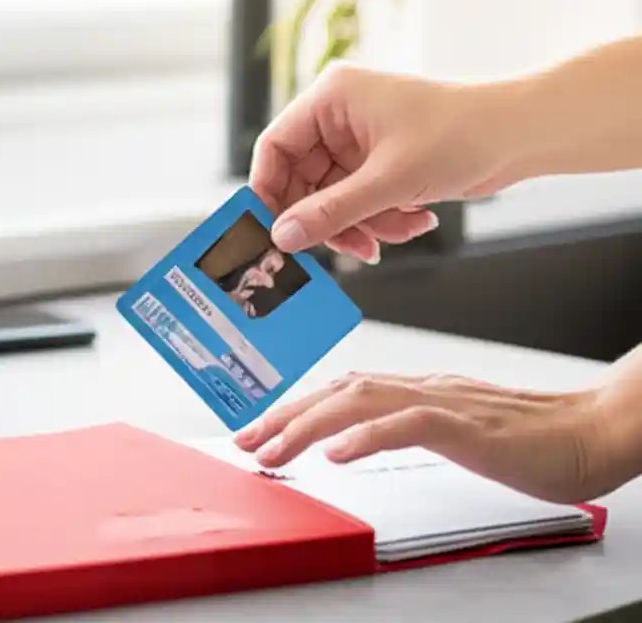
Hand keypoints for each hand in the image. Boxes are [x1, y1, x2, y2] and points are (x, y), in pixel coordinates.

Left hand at [233, 372, 616, 503]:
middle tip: (246, 440)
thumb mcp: (456, 429)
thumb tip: (363, 436)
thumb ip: (411, 425)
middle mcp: (423, 387)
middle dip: (285, 415)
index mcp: (419, 389)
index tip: (259, 429)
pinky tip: (337, 453)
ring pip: (361, 402)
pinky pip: (409, 425)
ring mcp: (445, 402)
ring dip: (308, 425)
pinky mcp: (469, 426)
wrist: (595, 432)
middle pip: (339, 391)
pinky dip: (367, 436)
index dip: (296, 406)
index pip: (343, 390)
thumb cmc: (532, 436)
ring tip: (272, 449)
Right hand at [250, 64, 523, 261]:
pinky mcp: (379, 162)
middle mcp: (339, 115)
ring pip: (331, 198)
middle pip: (301, 180)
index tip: (270, 230)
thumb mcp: (388, 182)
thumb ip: (330, 212)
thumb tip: (283, 237)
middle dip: (325, 218)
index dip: (268, 191)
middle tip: (340, 248)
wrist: (521, 135)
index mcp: (331, 98)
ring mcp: (358, 140)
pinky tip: (413, 221)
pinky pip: (357, 202)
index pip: (275, 147)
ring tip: (391, 234)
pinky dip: (379, 219)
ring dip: (358, 224)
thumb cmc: (461, 134)